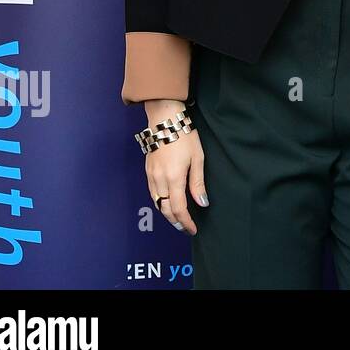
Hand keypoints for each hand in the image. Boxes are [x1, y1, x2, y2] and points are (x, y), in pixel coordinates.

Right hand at [142, 102, 206, 235]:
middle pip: (165, 209)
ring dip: (166, 213)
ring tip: (178, 218)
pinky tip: (167, 203)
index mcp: (174, 178)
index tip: (192, 229)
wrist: (165, 120)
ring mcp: (151, 176)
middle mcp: (159, 180)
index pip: (179, 208)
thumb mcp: (198, 158)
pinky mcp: (147, 171)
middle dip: (175, 221)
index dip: (185, 222)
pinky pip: (152, 193)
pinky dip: (159, 202)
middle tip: (186, 227)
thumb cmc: (185, 136)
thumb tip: (202, 203)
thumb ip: (198, 183)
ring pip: (156, 203)